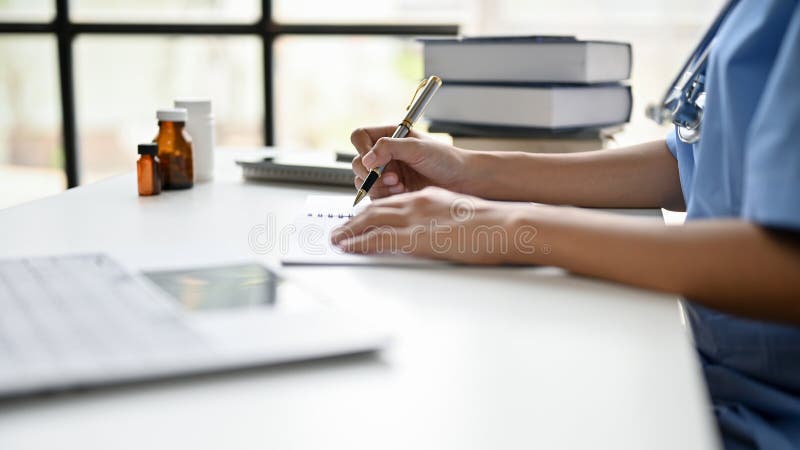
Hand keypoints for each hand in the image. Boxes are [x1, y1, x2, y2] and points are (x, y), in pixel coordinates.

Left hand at [330, 187, 539, 264]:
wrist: (504, 225)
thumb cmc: (493, 225)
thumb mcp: (464, 216)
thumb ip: (445, 221)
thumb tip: (441, 234)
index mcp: (429, 197)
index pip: (392, 202)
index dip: (373, 212)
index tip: (361, 220)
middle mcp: (417, 203)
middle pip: (375, 209)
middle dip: (354, 220)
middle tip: (340, 230)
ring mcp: (414, 219)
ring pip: (369, 220)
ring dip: (348, 230)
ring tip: (335, 239)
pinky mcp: (414, 237)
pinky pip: (376, 238)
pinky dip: (357, 241)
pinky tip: (347, 246)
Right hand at [350, 126, 471, 199]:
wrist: (461, 182)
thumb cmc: (445, 160)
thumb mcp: (417, 147)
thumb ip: (390, 148)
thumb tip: (366, 158)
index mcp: (389, 137)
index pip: (360, 137)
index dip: (362, 149)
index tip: (373, 160)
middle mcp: (384, 155)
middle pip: (357, 163)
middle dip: (372, 173)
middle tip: (392, 178)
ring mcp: (386, 175)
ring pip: (363, 182)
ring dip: (379, 187)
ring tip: (401, 186)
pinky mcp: (390, 193)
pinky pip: (374, 197)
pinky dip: (385, 197)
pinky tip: (403, 193)